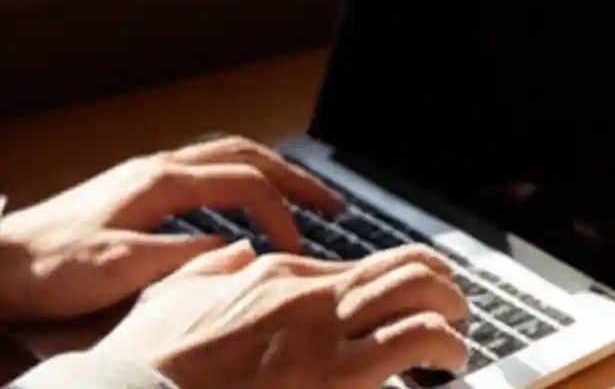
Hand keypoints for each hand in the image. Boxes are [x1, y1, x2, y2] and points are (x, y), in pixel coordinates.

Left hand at [0, 136, 343, 321]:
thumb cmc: (50, 268)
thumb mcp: (122, 268)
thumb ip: (186, 256)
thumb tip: (242, 248)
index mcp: (162, 182)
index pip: (247, 185)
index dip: (283, 215)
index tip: (300, 249)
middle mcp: (159, 168)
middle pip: (246, 156)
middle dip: (295, 178)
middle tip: (333, 204)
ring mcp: (146, 175)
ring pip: (226, 157)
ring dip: (270, 174)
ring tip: (301, 198)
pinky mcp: (135, 190)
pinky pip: (205, 171)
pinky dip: (241, 181)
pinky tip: (243, 207)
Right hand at [97, 242, 468, 388]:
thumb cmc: (145, 361)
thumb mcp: (174, 298)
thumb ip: (212, 271)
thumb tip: (240, 252)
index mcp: (276, 274)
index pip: (360, 265)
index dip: (399, 276)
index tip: (416, 292)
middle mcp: (310, 293)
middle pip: (404, 269)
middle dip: (440, 285)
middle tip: (454, 306)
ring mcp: (324, 332)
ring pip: (419, 296)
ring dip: (450, 313)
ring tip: (457, 338)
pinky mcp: (333, 374)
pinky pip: (412, 341)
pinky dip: (443, 345)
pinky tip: (449, 360)